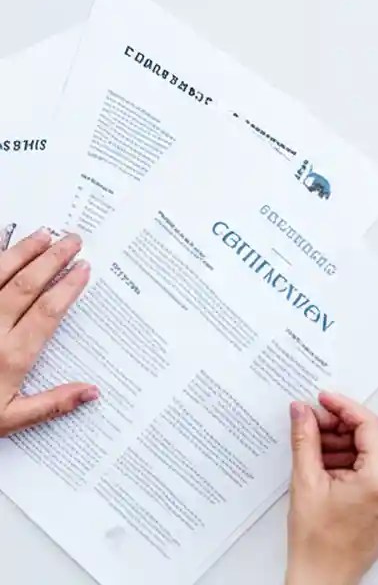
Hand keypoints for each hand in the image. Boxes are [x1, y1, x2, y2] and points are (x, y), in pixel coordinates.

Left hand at [0, 228, 95, 436]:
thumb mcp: (8, 419)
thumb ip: (51, 404)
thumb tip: (91, 392)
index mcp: (10, 357)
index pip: (47, 312)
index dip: (68, 287)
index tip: (83, 269)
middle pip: (26, 286)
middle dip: (52, 260)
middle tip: (72, 241)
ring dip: (22, 252)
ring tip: (42, 235)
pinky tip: (1, 245)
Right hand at [286, 392, 377, 584]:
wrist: (323, 579)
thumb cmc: (316, 544)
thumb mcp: (305, 483)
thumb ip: (305, 440)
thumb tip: (302, 411)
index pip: (368, 426)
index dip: (343, 407)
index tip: (323, 399)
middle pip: (371, 438)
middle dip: (339, 428)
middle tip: (310, 422)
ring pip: (372, 453)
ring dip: (344, 445)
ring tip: (313, 448)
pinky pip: (376, 470)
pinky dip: (353, 463)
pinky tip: (328, 464)